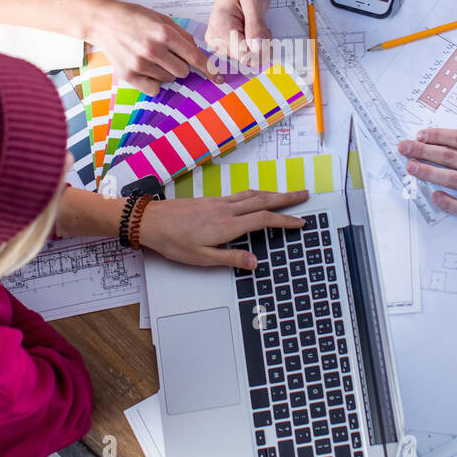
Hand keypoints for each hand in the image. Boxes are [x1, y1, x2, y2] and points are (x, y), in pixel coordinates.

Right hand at [86, 0, 216, 94]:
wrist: (103, 21)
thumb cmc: (133, 18)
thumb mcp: (161, 18)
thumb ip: (181, 35)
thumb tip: (197, 53)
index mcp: (164, 33)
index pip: (194, 57)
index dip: (209, 69)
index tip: (218, 78)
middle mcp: (153, 49)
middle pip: (183, 72)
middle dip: (181, 66)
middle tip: (168, 55)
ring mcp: (140, 63)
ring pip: (169, 80)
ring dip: (165, 72)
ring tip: (151, 58)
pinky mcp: (129, 75)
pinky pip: (154, 89)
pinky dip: (154, 83)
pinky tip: (146, 69)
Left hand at [139, 190, 309, 267]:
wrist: (151, 220)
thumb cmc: (172, 241)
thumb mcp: (201, 258)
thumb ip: (230, 258)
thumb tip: (254, 262)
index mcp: (227, 225)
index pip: (264, 220)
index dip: (285, 220)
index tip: (300, 222)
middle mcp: (226, 209)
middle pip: (263, 200)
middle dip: (286, 198)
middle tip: (305, 195)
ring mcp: (219, 202)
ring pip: (252, 194)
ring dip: (273, 193)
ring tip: (287, 195)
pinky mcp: (211, 199)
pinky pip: (240, 194)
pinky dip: (256, 193)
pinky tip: (256, 196)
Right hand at [206, 0, 271, 66]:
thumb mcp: (254, 1)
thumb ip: (256, 26)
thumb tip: (258, 49)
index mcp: (221, 27)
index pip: (244, 56)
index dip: (261, 49)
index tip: (268, 36)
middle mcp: (215, 38)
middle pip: (245, 58)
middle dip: (259, 45)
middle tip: (261, 25)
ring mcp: (217, 42)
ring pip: (245, 57)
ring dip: (255, 44)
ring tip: (254, 25)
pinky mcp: (222, 44)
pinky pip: (242, 53)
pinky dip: (251, 44)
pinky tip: (250, 30)